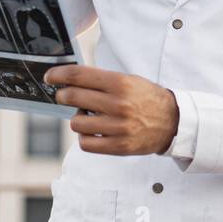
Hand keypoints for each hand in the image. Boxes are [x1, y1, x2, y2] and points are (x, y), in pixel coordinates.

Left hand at [44, 64, 179, 155]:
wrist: (173, 122)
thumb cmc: (146, 98)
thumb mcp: (129, 80)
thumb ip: (102, 80)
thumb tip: (69, 80)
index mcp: (120, 83)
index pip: (79, 76)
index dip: (58, 75)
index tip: (49, 77)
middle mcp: (118, 104)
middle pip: (73, 97)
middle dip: (63, 96)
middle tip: (63, 96)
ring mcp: (118, 127)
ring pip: (76, 123)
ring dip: (77, 119)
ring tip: (88, 117)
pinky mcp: (118, 146)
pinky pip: (85, 143)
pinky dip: (84, 138)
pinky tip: (93, 132)